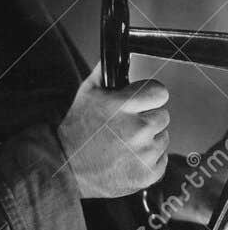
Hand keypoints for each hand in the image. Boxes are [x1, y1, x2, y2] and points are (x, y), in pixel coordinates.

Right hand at [57, 65, 168, 198]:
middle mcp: (136, 128)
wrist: (66, 168)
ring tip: (123, 145)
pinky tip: (127, 159)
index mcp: (121, 106)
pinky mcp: (148, 173)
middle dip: (147, 119)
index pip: (160, 92)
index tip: (142, 102)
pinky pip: (161, 160)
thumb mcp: (85, 96)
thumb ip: (104, 74)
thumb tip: (114, 56)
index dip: (150, 96)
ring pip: (162, 139)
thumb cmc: (76, 132)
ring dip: (148, 140)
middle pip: (163, 116)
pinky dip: (147, 160)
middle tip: (126, 127)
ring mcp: (144, 153)